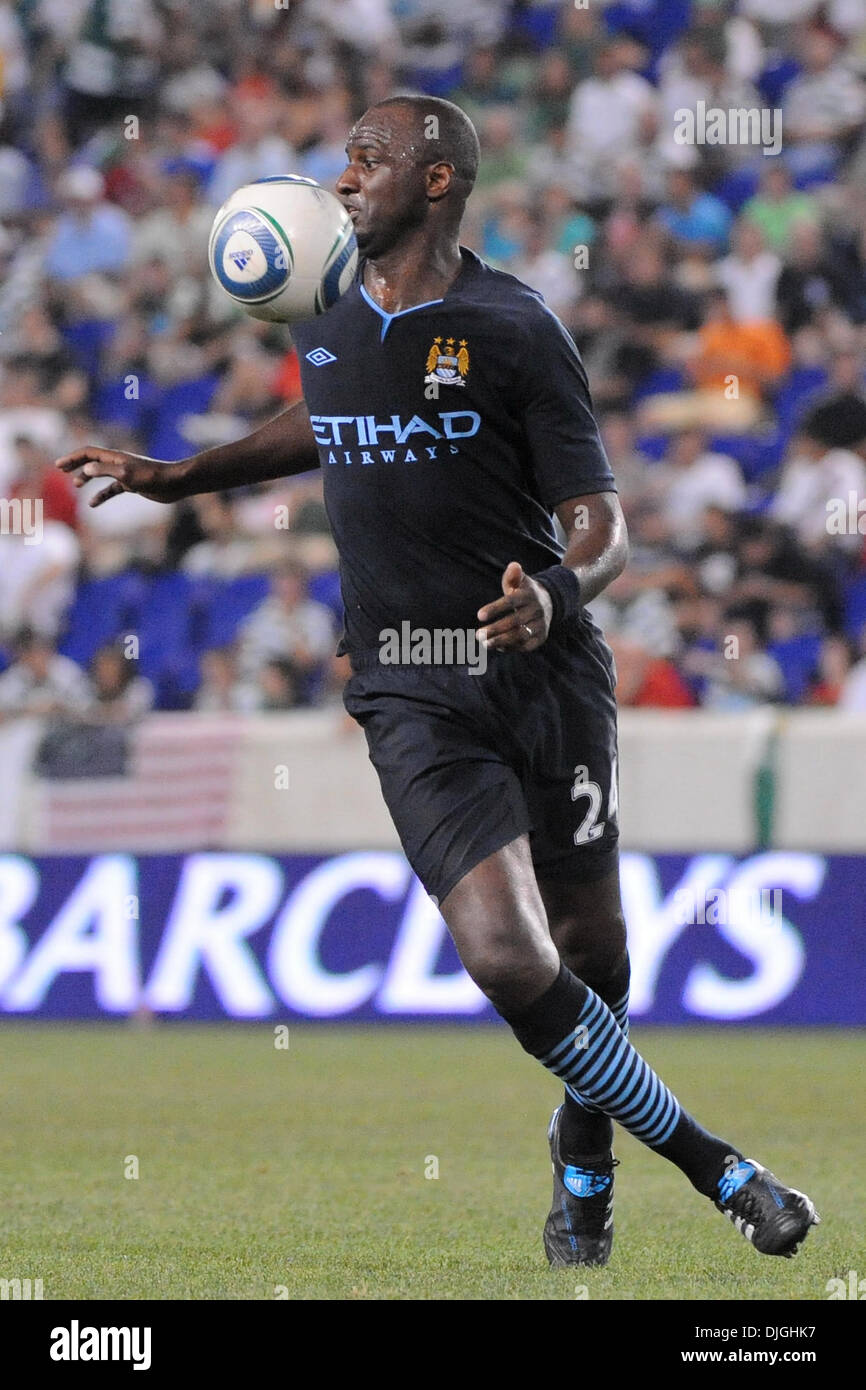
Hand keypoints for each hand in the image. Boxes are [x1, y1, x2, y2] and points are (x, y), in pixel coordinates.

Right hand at [55, 447, 183, 505]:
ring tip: (76, 485)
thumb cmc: (152, 477)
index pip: (89, 453)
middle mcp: (118, 463)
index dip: (73, 458)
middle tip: (62, 469)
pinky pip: (112, 489)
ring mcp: (125, 474)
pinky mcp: (132, 485)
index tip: (59, 465)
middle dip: (76, 464)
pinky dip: (102, 495)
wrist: (174, 483)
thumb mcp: (126, 474)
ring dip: (87, 478)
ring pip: (101, 474)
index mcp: (115, 457)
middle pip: (92, 461)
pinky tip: (93, 503)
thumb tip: (86, 470)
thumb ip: (105, 471)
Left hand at [477, 560, 552, 652]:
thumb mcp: (521, 581)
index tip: (479, 615)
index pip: (511, 601)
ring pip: (521, 636)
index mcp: (529, 595)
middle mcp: (536, 610)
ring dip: (501, 641)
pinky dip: (510, 647)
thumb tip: (514, 566)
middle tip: (478, 635)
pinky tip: (496, 646)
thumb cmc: (525, 591)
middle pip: (515, 621)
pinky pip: (525, 645)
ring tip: (484, 644)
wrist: (550, 603)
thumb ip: (513, 575)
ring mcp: (540, 625)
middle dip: (496, 629)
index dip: (495, 608)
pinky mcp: (541, 638)